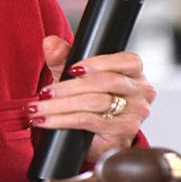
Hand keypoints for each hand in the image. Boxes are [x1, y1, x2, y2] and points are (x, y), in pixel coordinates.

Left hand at [35, 35, 155, 163]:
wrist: (91, 138)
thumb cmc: (87, 102)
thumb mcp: (73, 76)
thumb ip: (62, 57)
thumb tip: (51, 43)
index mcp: (135, 73)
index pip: (127, 61)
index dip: (99, 63)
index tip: (72, 69)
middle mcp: (141, 92)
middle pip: (107, 82)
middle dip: (70, 87)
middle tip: (45, 92)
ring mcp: (135, 114)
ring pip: (95, 102)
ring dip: (61, 105)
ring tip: (40, 108)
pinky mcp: (124, 132)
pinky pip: (90, 121)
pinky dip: (64, 120)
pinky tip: (47, 121)